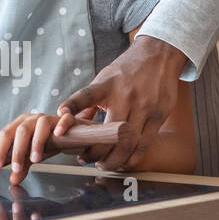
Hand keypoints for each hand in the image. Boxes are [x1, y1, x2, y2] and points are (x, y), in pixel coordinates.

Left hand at [0, 111, 81, 184]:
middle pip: (21, 130)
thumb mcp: (33, 155)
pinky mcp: (68, 120)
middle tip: (16, 168)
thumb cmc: (48, 142)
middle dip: (17, 151)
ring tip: (35, 160)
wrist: (69, 134)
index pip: (5, 135)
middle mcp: (33, 119)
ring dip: (37, 142)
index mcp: (21, 125)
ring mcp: (50, 118)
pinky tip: (58, 134)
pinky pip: (65, 119)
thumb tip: (13, 179)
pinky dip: (61, 125)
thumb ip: (23, 166)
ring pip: (41, 124)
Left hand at [60, 36, 186, 171]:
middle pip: (107, 133)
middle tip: (85, 160)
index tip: (59, 129)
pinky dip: (133, 158)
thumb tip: (71, 123)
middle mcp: (125, 96)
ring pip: (128, 144)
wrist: (158, 55)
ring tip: (103, 165)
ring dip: (113, 160)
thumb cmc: (126, 70)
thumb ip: (88, 101)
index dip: (70, 111)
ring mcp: (144, 107)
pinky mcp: (159, 116)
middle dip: (94, 152)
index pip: (84, 97)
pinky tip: (124, 161)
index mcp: (106, 85)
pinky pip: (145, 144)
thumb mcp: (103, 79)